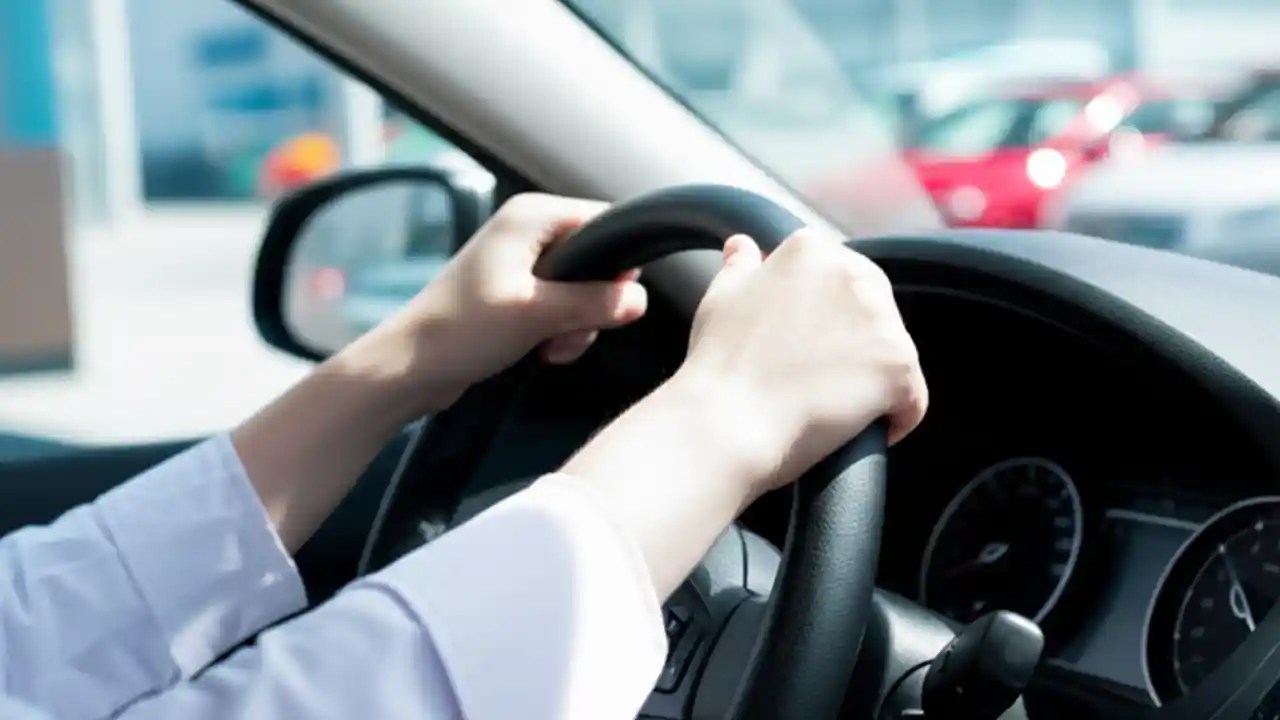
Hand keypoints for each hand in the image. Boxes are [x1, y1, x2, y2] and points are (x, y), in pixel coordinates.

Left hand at [235, 193, 645, 550]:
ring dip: (578, 325)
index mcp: (530, 216)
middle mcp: (527, 230)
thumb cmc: (459, 332)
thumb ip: (593, 303)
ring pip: (585, 290)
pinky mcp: (518, 292)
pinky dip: (561, 332)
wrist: (409, 367)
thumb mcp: (535, 315)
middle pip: (598, 260)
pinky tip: (541, 351)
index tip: (609, 300)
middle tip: (567, 330)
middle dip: (594, 304)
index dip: (616, 263)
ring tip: (548, 345)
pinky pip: (563, 308)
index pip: (605, 221)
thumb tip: (640, 299)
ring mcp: (522, 262)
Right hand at [675, 229, 927, 494]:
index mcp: (811, 251)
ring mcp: (881, 319)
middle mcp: (853, 273)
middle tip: (812, 381)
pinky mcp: (899, 365)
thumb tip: (743, 246)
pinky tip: (854, 430)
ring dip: (870, 383)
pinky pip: (912, 399)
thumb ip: (740, 267)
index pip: (842, 281)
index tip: (800, 348)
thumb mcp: (720, 298)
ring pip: (892, 356)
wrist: (726, 422)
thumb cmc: (719, 365)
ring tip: (828, 408)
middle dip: (853, 347)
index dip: (823, 321)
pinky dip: (892, 419)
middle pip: (875, 314)